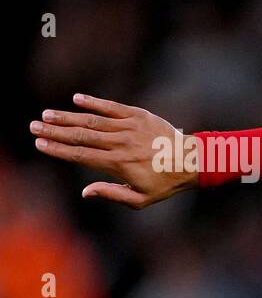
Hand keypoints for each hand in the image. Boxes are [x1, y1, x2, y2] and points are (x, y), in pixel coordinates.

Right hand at [30, 93, 199, 207]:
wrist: (192, 161)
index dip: (58, 150)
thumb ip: (111, 194)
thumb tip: (84, 192)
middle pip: (81, 136)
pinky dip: (94, 102)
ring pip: (92, 121)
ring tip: (47, 115)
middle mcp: (121, 144)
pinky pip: (112, 107)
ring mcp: (130, 127)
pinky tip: (76, 98)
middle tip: (34, 127)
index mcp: (118, 164)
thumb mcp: (140, 198)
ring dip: (67, 117)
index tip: (40, 145)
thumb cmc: (164, 183)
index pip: (81, 156)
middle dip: (55, 132)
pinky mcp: (139, 115)